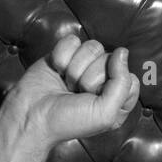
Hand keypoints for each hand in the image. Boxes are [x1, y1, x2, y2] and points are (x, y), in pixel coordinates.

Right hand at [10, 36, 140, 146]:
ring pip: (92, 47)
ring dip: (76, 68)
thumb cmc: (69, 120)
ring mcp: (84, 66)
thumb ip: (121, 84)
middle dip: (90, 77)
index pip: (130, 77)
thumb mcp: (105, 113)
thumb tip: (122, 52)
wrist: (31, 115)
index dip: (113, 85)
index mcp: (118, 99)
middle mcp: (104, 81)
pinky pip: (72, 41)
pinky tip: (56, 71)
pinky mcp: (65, 54)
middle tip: (77, 93)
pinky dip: (61, 56)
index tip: (97, 99)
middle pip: (111, 59)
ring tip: (67, 84)